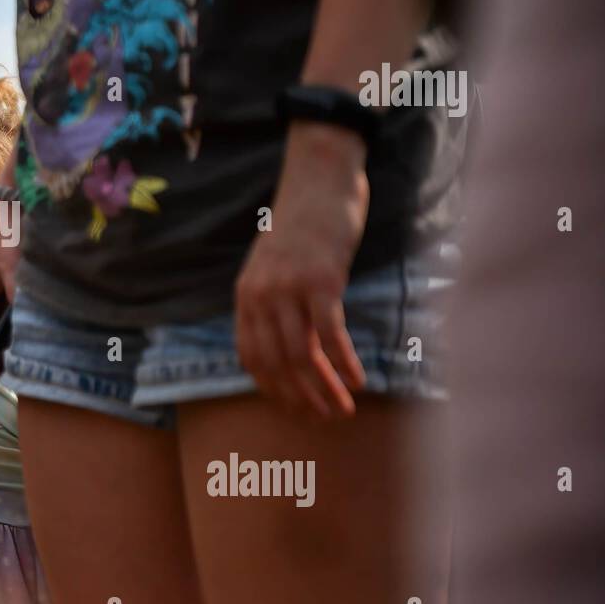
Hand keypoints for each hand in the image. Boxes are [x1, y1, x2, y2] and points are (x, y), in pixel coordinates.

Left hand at [234, 122, 369, 417]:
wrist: (319, 183)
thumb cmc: (302, 228)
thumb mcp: (272, 267)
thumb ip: (272, 304)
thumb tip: (286, 348)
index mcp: (245, 296)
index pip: (251, 356)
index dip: (273, 389)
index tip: (294, 408)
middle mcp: (260, 296)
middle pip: (277, 363)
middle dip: (300, 398)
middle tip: (322, 420)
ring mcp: (289, 289)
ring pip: (302, 355)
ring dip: (324, 389)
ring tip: (342, 410)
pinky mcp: (321, 281)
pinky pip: (331, 334)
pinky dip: (344, 363)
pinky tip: (358, 381)